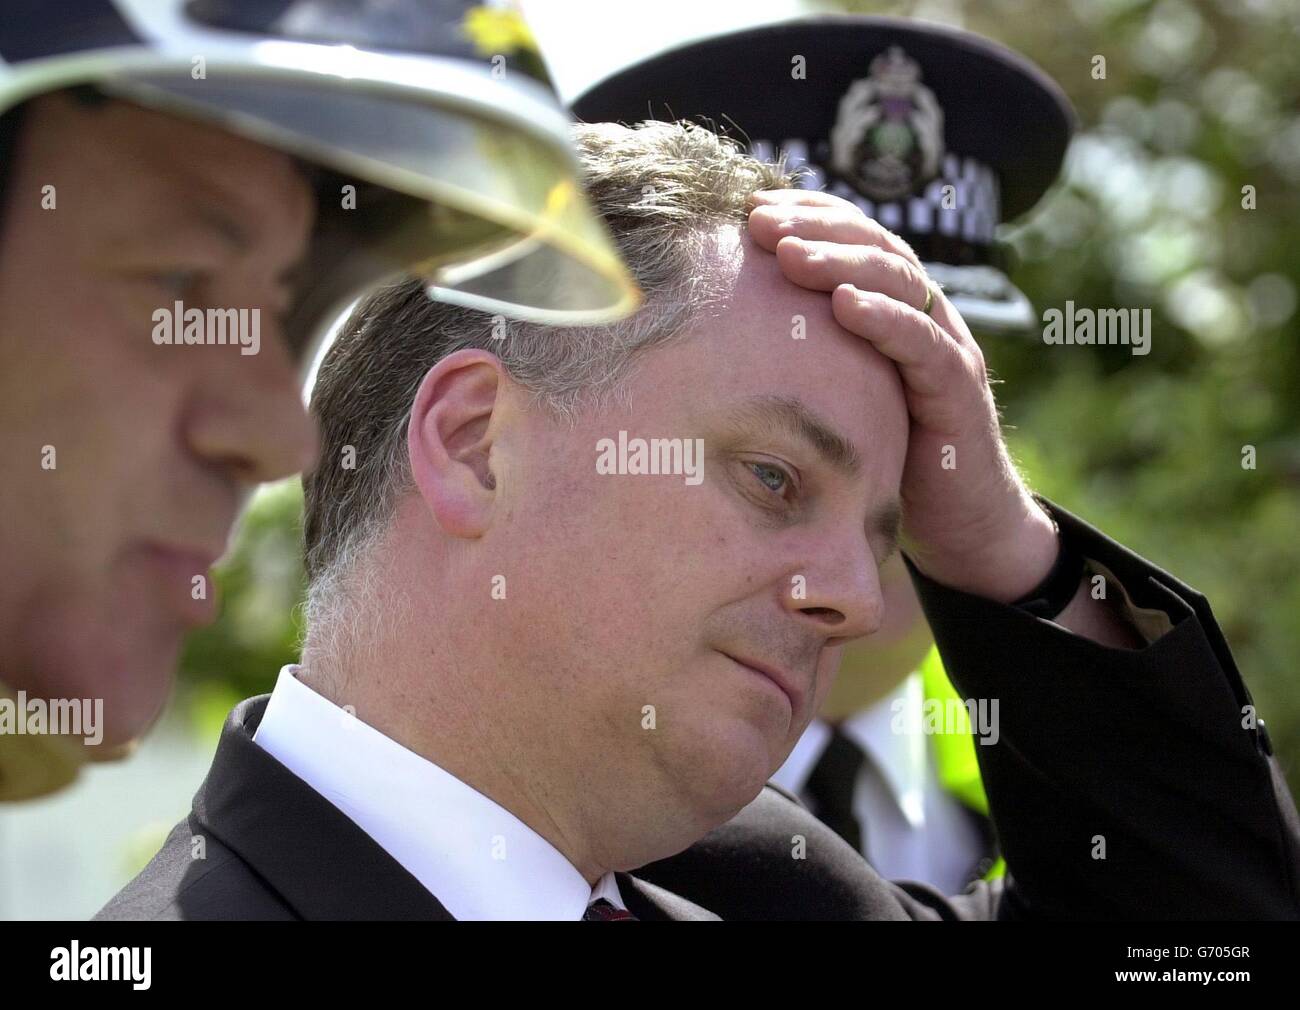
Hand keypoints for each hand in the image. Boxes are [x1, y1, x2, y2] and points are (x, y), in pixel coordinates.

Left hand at [746, 189, 1057, 601]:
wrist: (961, 523)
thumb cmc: (888, 455)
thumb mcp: (839, 395)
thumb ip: (805, 357)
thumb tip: (722, 336)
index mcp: (893, 308)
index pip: (854, 238)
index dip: (808, 214)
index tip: (751, 206)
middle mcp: (924, 315)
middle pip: (873, 246)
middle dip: (814, 226)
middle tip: (759, 220)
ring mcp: (946, 348)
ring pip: (899, 283)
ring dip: (841, 262)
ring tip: (790, 252)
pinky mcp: (959, 391)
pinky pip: (924, 344)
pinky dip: (885, 319)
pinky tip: (844, 304)